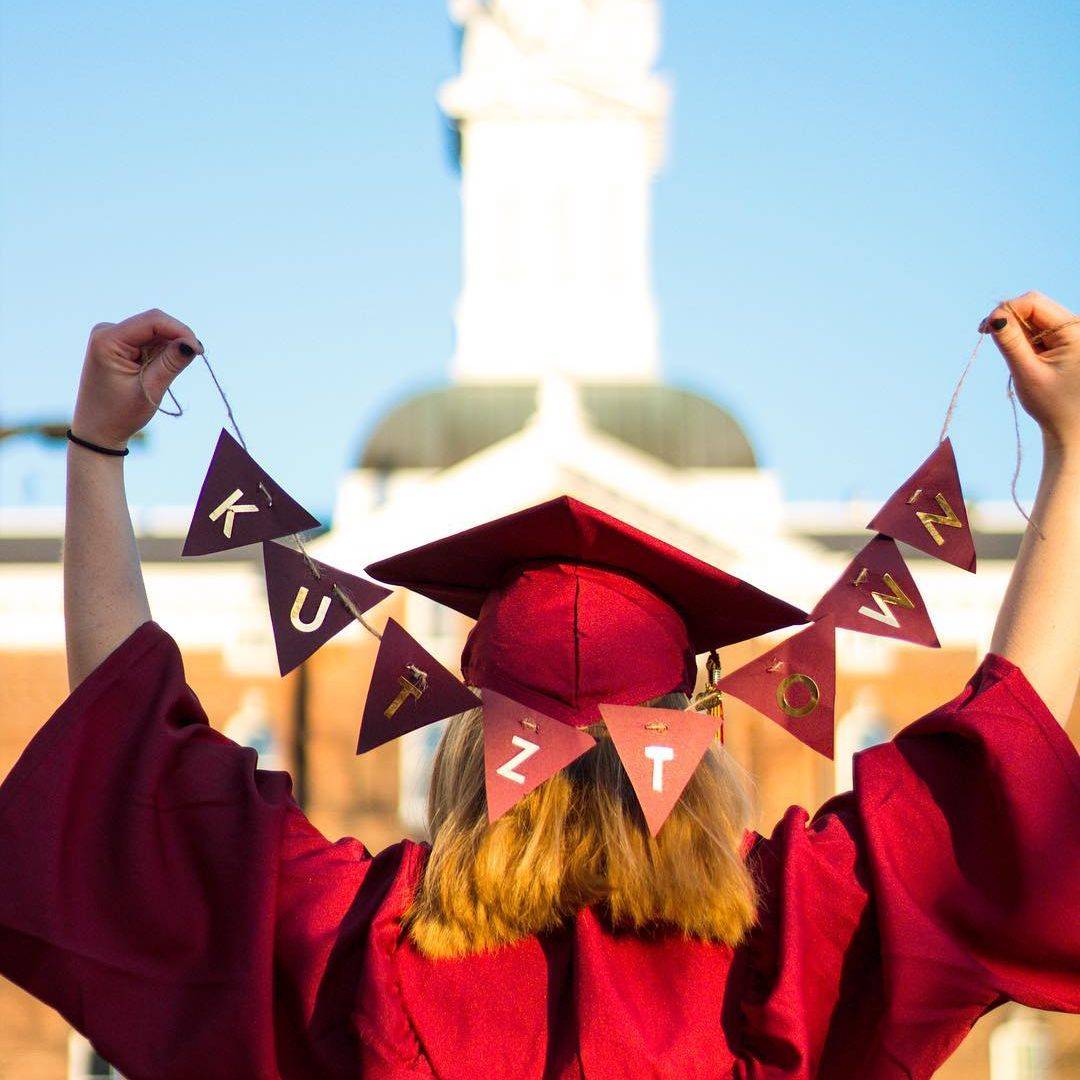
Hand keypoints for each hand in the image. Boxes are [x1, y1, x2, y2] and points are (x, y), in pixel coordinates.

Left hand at [71, 309, 202, 450]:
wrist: (97, 431)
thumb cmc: (119, 415)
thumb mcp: (150, 389)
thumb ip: (171, 363)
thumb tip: (193, 343)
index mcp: (108, 339)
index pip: (153, 320)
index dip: (180, 331)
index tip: (199, 351)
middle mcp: (107, 331)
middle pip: (154, 324)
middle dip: (176, 341)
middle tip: (187, 365)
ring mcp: (111, 336)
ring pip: (154, 333)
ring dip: (168, 350)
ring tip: (163, 376)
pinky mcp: (118, 344)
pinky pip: (148, 341)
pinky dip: (160, 354)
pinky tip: (156, 372)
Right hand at [982, 291, 1079, 452]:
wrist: (1071, 427)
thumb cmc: (1052, 405)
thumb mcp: (1027, 373)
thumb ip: (1010, 342)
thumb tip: (995, 316)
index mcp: (1075, 332)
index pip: (1034, 303)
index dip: (1006, 310)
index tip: (984, 328)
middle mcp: (1077, 327)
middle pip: (1035, 306)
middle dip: (1009, 318)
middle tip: (987, 335)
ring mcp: (1073, 333)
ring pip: (1035, 316)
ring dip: (1015, 329)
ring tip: (1011, 355)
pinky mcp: (1067, 340)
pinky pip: (1040, 328)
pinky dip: (1023, 337)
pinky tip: (1020, 355)